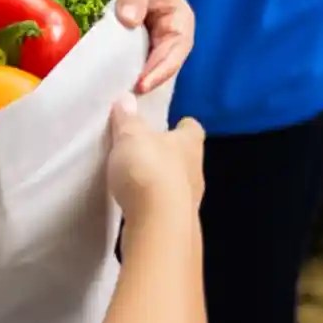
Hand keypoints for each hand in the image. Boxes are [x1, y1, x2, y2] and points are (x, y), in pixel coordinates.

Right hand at [106, 94, 204, 226]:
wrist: (159, 223)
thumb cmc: (148, 169)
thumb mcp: (130, 136)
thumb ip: (127, 119)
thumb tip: (126, 99)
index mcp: (189, 144)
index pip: (192, 129)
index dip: (181, 126)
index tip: (170, 124)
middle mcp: (196, 170)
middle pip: (186, 157)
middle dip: (170, 154)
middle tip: (147, 151)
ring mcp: (190, 199)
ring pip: (179, 183)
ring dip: (162, 181)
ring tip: (138, 179)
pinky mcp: (178, 222)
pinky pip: (167, 206)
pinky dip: (155, 203)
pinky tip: (138, 204)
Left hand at [116, 0, 194, 93]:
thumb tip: (128, 19)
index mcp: (179, 26)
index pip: (172, 56)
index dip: (158, 73)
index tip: (141, 86)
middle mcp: (173, 41)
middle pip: (162, 69)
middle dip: (145, 84)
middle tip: (123, 100)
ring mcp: (159, 47)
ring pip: (149, 70)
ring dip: (135, 82)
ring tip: (116, 98)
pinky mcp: (146, 48)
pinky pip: (138, 64)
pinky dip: (127, 73)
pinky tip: (112, 84)